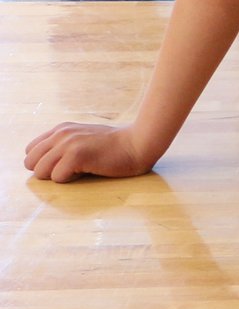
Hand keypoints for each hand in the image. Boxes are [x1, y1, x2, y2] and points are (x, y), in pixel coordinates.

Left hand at [23, 121, 164, 181]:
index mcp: (61, 129)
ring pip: (40, 172)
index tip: (62, 164)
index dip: (43, 162)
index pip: (31, 151)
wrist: (138, 143)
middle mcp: (60, 134)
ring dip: (56, 177)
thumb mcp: (84, 137)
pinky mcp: (76, 156)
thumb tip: (46, 163)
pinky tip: (86, 172)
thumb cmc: (115, 146)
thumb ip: (65, 144)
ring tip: (77, 171)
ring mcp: (67, 144)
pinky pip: (57, 177)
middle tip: (68, 171)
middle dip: (45, 172)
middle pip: (30, 162)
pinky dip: (69, 180)